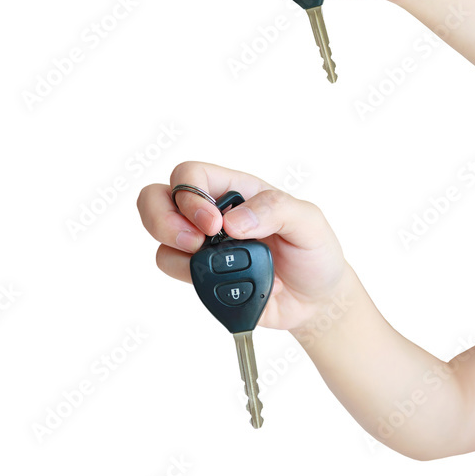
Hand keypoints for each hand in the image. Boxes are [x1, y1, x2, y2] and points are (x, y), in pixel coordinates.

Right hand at [137, 162, 347, 332]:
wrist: (317, 301)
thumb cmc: (314, 252)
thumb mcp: (310, 222)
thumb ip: (277, 209)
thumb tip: (234, 221)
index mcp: (233, 188)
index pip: (190, 174)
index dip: (191, 196)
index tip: (215, 225)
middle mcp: (209, 210)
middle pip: (157, 196)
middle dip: (163, 218)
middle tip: (194, 242)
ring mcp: (200, 242)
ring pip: (157, 232)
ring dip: (173, 248)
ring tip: (206, 263)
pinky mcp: (198, 273)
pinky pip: (170, 265)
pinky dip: (187, 276)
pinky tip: (222, 283)